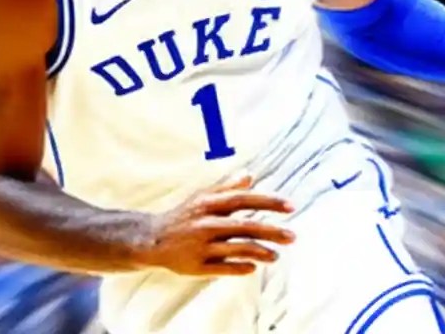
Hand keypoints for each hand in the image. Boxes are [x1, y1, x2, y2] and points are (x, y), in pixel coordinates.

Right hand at [138, 176, 295, 276]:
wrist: (150, 238)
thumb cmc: (182, 216)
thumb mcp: (201, 198)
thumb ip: (226, 188)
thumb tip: (249, 175)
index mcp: (208, 204)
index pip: (243, 199)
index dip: (268, 202)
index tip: (291, 206)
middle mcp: (205, 224)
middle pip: (244, 226)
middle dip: (271, 231)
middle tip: (293, 236)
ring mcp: (200, 246)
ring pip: (236, 249)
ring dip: (260, 252)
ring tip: (276, 256)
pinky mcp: (196, 266)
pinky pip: (223, 268)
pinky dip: (240, 267)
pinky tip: (253, 267)